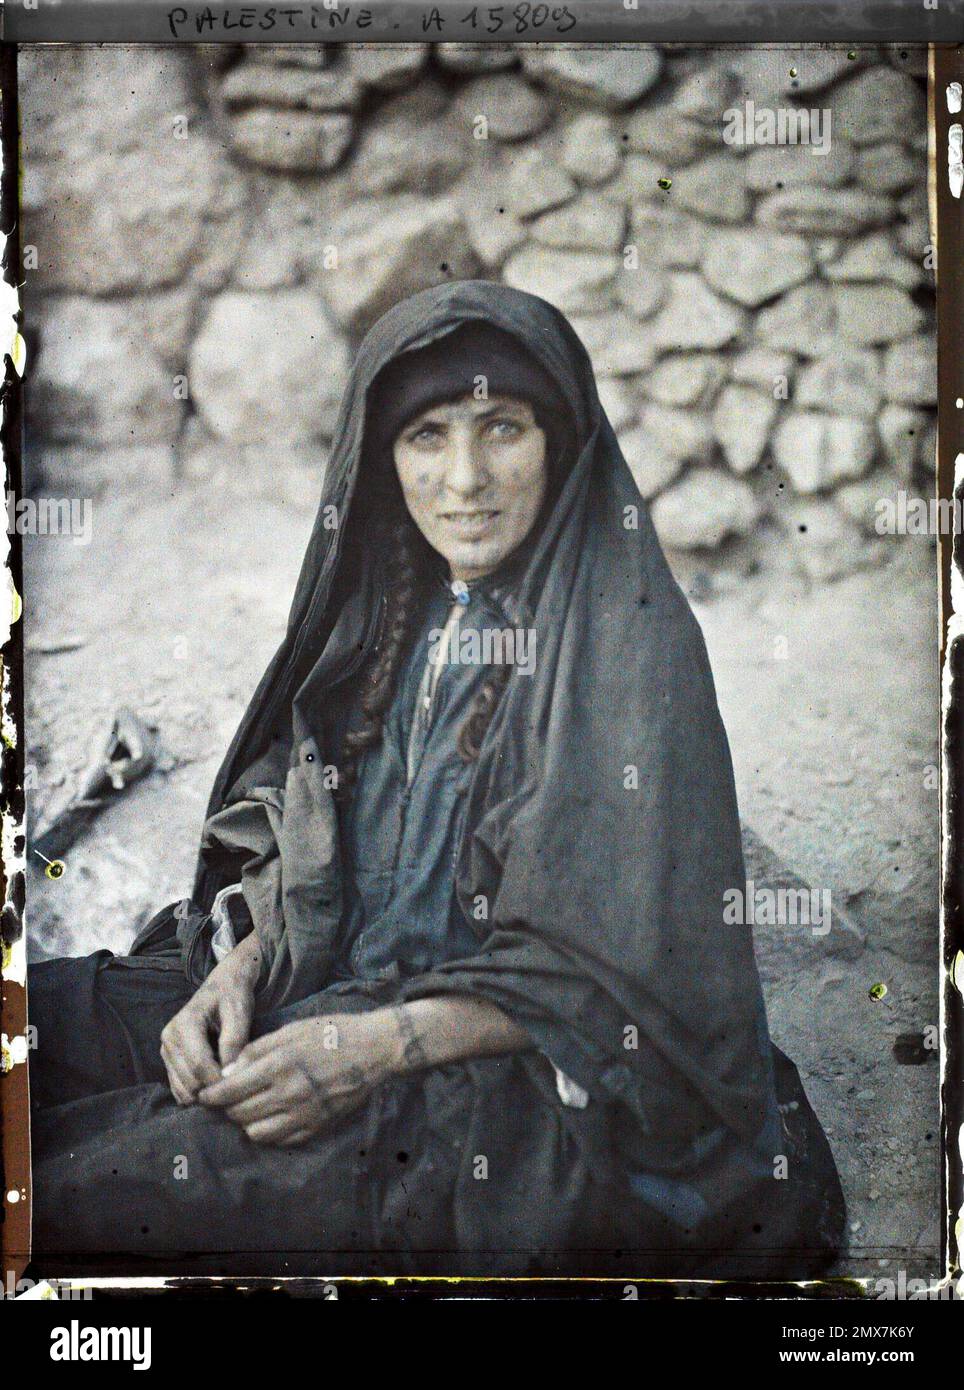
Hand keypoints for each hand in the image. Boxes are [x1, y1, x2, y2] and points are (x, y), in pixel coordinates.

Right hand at [159, 939, 260, 1105]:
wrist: (223, 985)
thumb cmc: (233, 997)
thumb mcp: (239, 1013)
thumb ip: (234, 1042)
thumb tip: (227, 1075)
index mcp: (184, 1023)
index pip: (199, 1064)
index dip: (219, 1080)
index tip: (240, 1084)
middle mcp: (169, 1037)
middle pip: (189, 1080)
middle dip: (213, 1089)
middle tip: (236, 1087)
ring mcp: (166, 1049)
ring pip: (183, 1088)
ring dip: (205, 1093)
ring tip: (227, 1085)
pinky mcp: (169, 1060)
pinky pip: (179, 1088)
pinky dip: (196, 1093)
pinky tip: (215, 1084)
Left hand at [197, 1010, 396, 1147]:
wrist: (373, 1050)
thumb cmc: (330, 1033)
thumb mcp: (290, 1030)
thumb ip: (256, 1051)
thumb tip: (228, 1072)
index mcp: (279, 1065)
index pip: (230, 1091)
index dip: (211, 1095)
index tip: (204, 1094)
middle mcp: (288, 1094)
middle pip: (239, 1113)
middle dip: (226, 1108)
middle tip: (225, 1100)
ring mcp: (303, 1114)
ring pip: (255, 1132)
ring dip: (245, 1121)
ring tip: (248, 1108)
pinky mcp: (316, 1127)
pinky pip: (279, 1140)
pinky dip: (267, 1132)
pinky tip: (269, 1117)